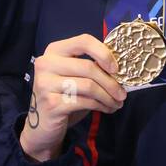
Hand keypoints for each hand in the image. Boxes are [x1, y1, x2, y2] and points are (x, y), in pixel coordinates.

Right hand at [20, 34, 125, 161]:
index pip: (84, 41)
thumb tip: (120, 71)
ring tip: (116, 103)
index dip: (104, 53)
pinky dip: (101, 106)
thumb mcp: (75, 77)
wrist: (43, 124)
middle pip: (88, 67)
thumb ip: (91, 68)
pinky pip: (85, 101)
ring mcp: (46, 83)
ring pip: (89, 86)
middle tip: (122, 93)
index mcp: (55, 50)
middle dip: (110, 82)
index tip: (116, 68)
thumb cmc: (63, 96)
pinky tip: (107, 109)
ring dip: (108, 96)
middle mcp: (47, 63)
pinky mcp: (51, 103)